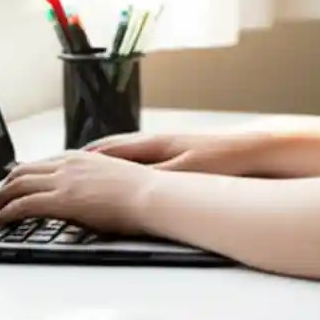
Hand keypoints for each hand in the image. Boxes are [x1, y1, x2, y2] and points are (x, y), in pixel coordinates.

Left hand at [0, 151, 155, 234]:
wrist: (153, 195)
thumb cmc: (143, 194)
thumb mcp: (112, 181)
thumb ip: (91, 186)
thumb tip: (83, 201)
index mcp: (81, 157)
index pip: (41, 163)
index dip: (22, 176)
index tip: (14, 186)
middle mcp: (68, 163)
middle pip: (23, 170)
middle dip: (4, 186)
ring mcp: (64, 179)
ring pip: (17, 184)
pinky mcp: (62, 199)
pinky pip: (23, 204)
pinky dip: (6, 212)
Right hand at [83, 131, 264, 175]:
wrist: (252, 150)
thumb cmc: (220, 160)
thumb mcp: (184, 173)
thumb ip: (153, 176)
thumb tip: (124, 179)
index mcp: (156, 143)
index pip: (113, 148)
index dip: (89, 155)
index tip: (67, 161)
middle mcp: (159, 140)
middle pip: (117, 145)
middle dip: (93, 152)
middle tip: (70, 159)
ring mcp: (170, 145)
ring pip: (131, 149)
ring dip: (110, 155)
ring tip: (91, 160)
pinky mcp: (181, 152)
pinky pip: (144, 155)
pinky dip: (128, 160)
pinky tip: (131, 168)